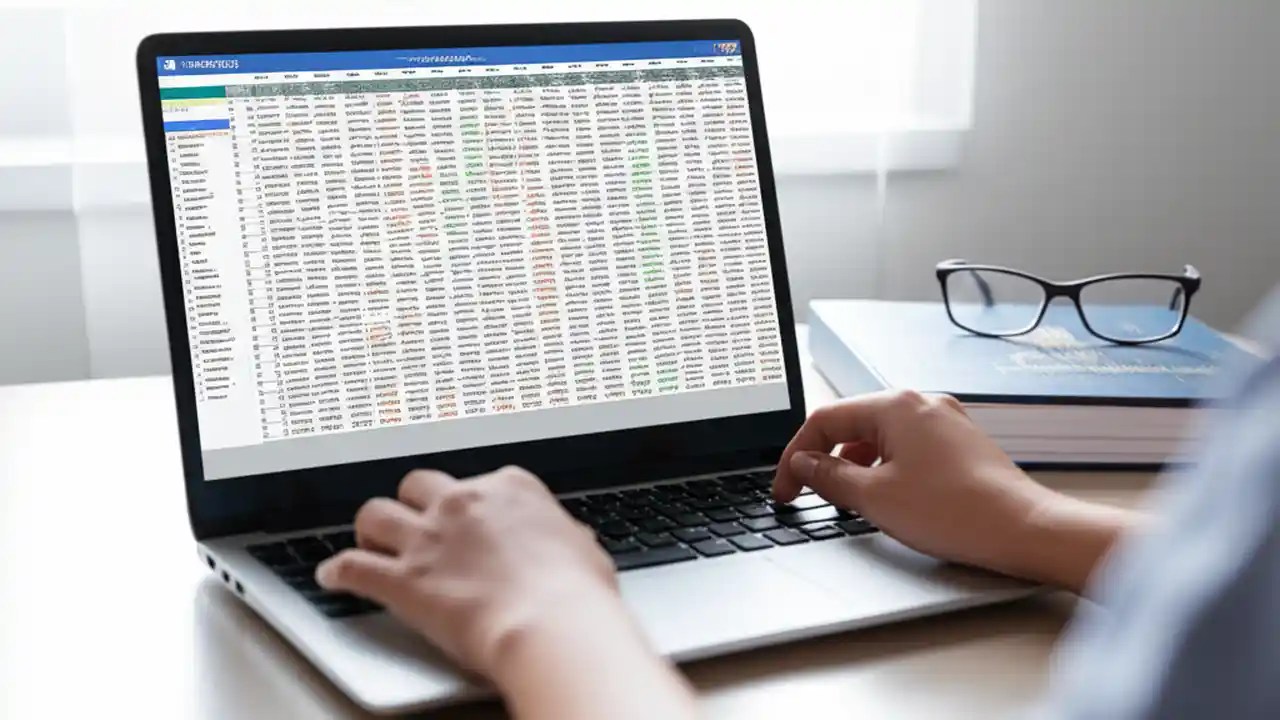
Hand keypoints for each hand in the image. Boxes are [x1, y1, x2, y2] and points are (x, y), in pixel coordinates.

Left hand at [316, 466, 697, 719]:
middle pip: (417, 485)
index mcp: (509, 489)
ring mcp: (428, 539)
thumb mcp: (583, 551)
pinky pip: (352, 566)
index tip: (467, 517)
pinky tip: (332, 576)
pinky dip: (338, 572)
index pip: (477, 481)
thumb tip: (571, 542)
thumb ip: (564, 538)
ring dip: (369, 530)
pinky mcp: (402, 579)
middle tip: (413, 524)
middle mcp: (462, 503)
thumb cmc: (576, 594)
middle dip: (412, 505)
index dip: (468, 503)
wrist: (552, 624)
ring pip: (374, 514)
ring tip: (369, 542)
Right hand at [773, 390, 1134, 591]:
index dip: (795, 457)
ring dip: (854, 467)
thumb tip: (803, 466)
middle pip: (852, 425)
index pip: (825, 420)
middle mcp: (922, 404)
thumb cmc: (956, 511)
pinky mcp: (960, 445)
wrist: (1024, 530)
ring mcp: (945, 423)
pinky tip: (885, 498)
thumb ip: (828, 477)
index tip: (785, 489)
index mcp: (896, 406)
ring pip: (880, 438)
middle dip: (824, 460)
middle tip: (807, 494)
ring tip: (846, 501)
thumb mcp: (874, 497)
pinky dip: (884, 470)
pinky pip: (907, 449)